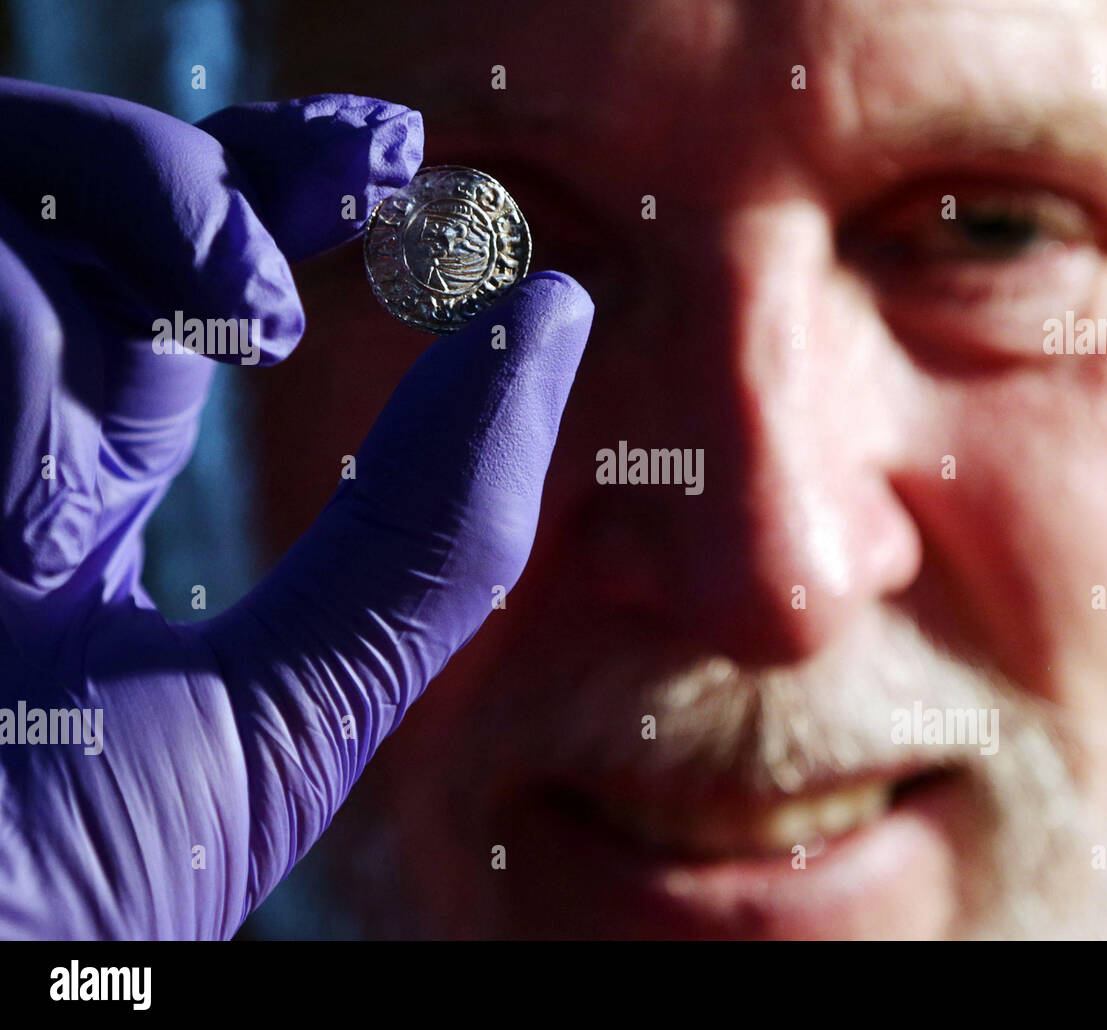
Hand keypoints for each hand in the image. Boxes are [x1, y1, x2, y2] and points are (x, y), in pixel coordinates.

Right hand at [0, 80, 592, 937]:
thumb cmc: (77, 893)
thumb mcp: (284, 710)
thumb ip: (422, 535)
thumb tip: (549, 317)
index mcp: (79, 485)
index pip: (177, 274)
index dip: (276, 181)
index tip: (399, 159)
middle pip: (76, 187)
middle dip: (192, 166)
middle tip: (319, 230)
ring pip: (2, 194)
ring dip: (130, 222)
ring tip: (208, 347)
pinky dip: (8, 348)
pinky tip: (18, 503)